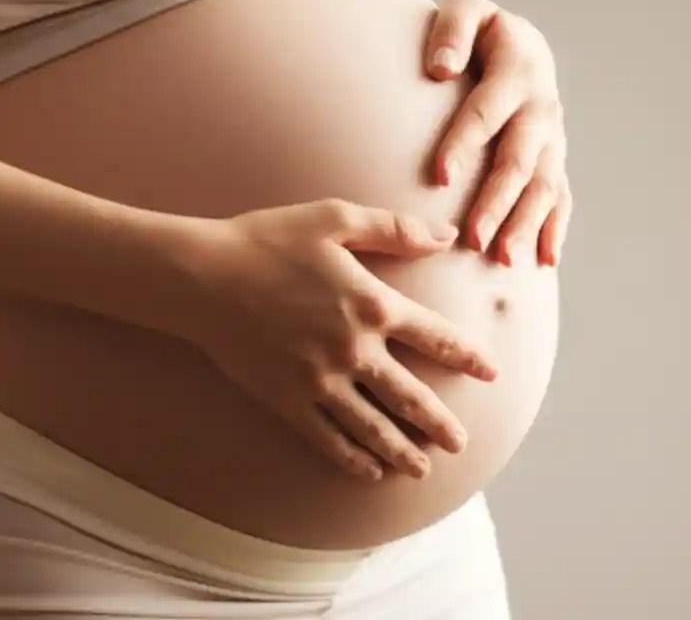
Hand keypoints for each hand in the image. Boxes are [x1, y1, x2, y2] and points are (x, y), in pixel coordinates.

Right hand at [178, 198, 497, 481]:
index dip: (466, 356)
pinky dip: (351, 457)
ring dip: (401, 450)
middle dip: (439, 423)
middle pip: (410, 395)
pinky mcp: (287, 400)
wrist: (201, 277)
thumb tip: (444, 236)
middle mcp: (352, 348)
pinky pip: (327, 436)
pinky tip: (369, 471)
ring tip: (423, 468)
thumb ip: (394, 230)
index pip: (435, 336)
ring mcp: (319, 380)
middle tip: (460, 443)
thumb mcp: (335, 219)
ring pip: (372, 426)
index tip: (489, 373)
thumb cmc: (268, 240)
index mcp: (371, 303)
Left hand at [424, 0, 572, 266]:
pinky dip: (555, 230)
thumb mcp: (466, 11)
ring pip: (544, 186)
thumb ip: (453, 32)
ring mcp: (553, 137)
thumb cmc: (479, 31)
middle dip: (497, 202)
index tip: (439, 177)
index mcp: (519, 70)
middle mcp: (541, 108)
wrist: (518, 43)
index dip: (464, 142)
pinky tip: (545, 261)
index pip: (487, 112)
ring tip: (504, 258)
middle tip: (474, 239)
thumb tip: (440, 69)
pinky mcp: (555, 159)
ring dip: (525, 224)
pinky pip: (561, 198)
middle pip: (519, 160)